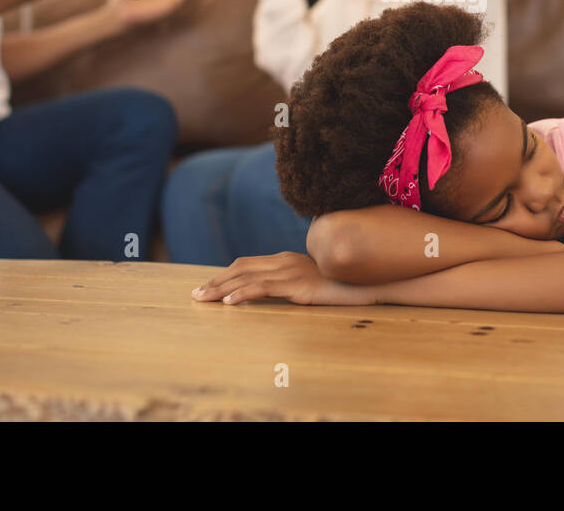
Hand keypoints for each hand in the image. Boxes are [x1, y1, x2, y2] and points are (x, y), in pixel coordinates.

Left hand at [191, 252, 378, 305]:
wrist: (369, 280)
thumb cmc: (343, 281)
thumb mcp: (315, 279)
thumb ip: (296, 279)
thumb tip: (284, 288)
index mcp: (286, 259)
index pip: (247, 264)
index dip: (225, 274)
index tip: (208, 286)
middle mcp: (284, 261)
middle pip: (240, 268)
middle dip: (215, 281)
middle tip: (195, 294)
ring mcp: (290, 272)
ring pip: (246, 278)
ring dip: (220, 288)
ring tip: (202, 299)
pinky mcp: (297, 285)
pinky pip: (263, 288)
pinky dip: (242, 294)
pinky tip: (229, 302)